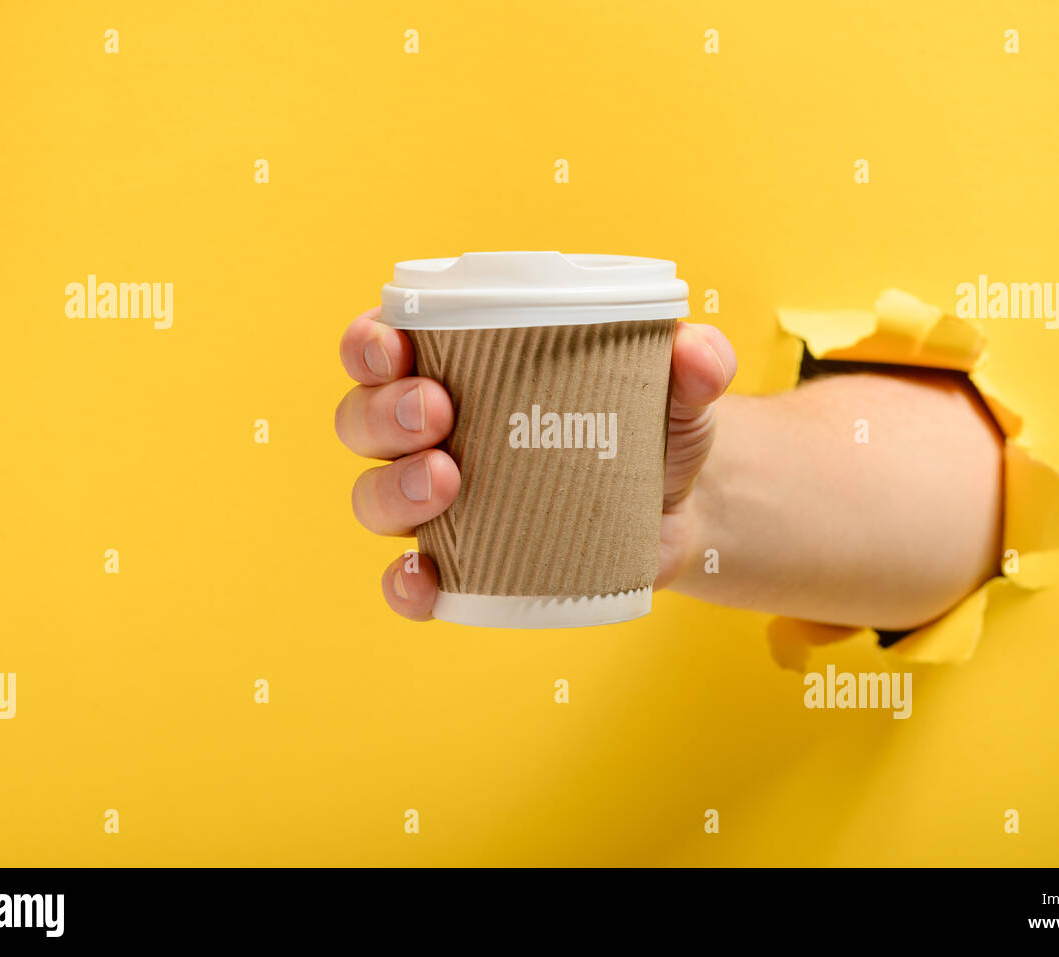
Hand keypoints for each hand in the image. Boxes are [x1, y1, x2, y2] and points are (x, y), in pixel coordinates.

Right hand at [335, 306, 737, 619]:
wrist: (677, 510)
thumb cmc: (650, 425)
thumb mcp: (676, 388)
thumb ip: (693, 360)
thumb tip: (695, 350)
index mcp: (460, 369)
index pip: (383, 347)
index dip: (369, 344)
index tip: (396, 346)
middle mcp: (431, 435)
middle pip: (363, 420)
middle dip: (383, 414)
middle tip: (437, 412)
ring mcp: (440, 505)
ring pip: (374, 496)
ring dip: (393, 488)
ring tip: (448, 482)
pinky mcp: (463, 566)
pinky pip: (409, 582)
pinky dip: (406, 585)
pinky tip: (428, 580)